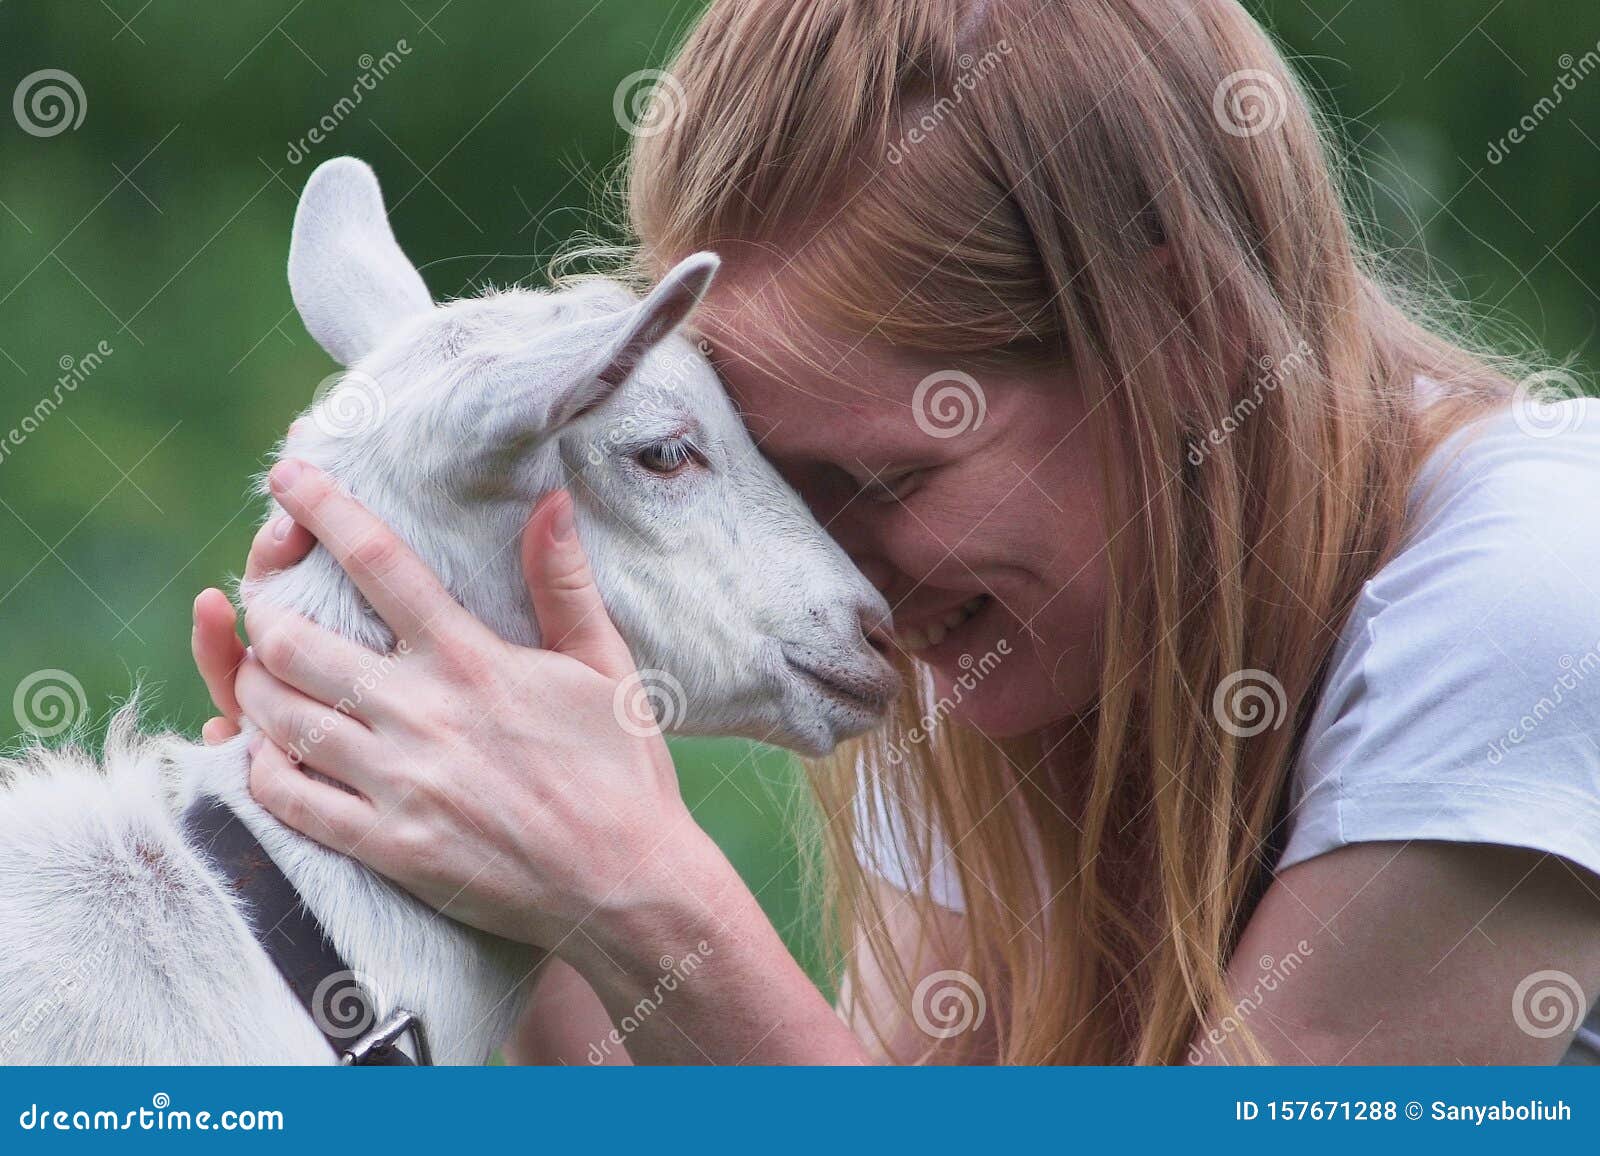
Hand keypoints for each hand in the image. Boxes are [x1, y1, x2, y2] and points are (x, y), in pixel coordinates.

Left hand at [194, 459, 711, 951]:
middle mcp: (424, 716)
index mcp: (474, 662)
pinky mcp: (387, 847)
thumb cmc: (623, 770)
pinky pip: (288, 800)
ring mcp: (399, 786)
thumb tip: (549, 502)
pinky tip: (270, 750)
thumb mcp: (606, 668)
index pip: (380, 564)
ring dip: (256, 685)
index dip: (324, 509)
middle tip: (268, 599)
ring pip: (279, 718)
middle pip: (297, 641)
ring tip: (262, 669)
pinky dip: (263, 765)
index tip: (289, 475)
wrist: (628, 887)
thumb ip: (564, 585)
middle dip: (267, 608)